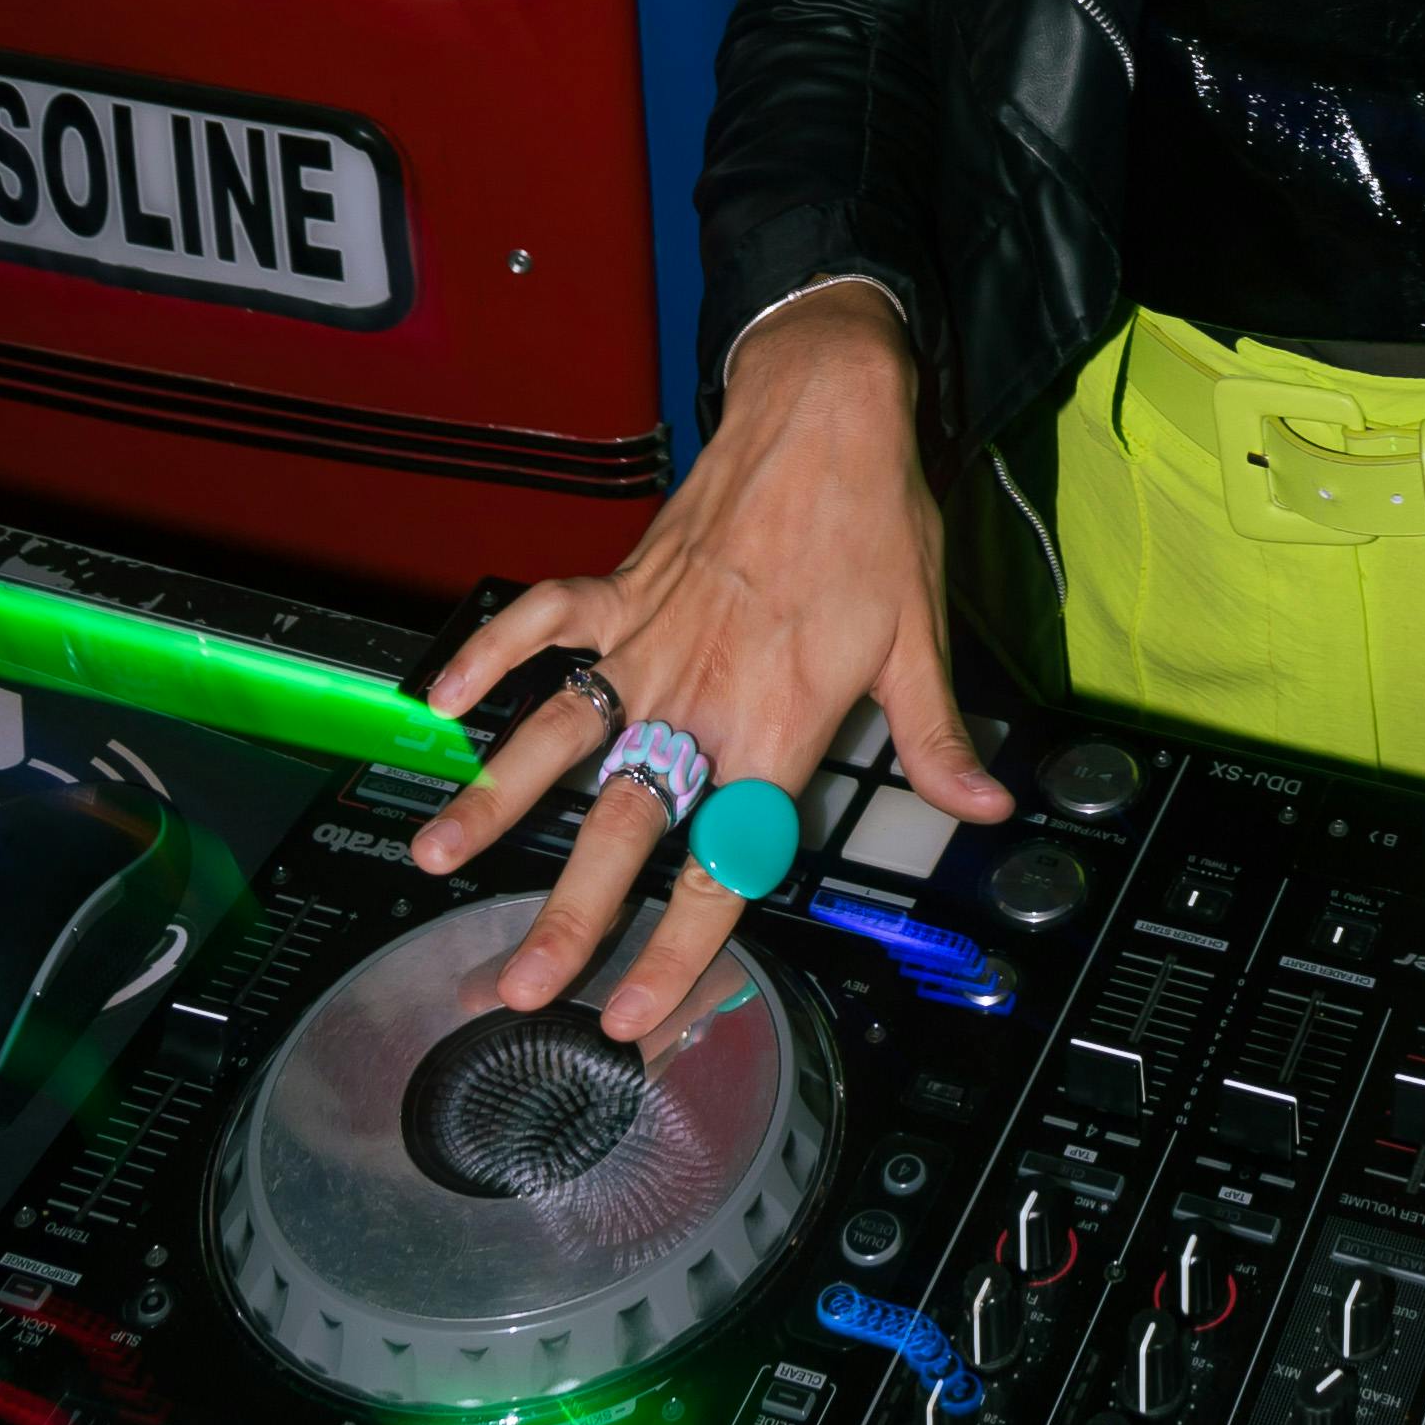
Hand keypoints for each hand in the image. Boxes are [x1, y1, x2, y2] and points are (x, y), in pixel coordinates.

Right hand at [405, 287, 1007, 1046]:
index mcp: (776, 725)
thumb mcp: (922, 638)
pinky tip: (441, 700)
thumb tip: (987, 809)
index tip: (631, 1014)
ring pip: (560, 736)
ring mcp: (649, 639)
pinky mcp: (621, 586)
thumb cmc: (876, 523)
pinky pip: (544, 623)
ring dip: (496, 800)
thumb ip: (937, 739)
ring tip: (438, 858)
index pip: (720, 867)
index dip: (675, 952)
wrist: (825, 411)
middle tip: (517, 984)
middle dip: (569, 915)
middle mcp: (700, 697)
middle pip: (625, 826)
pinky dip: (491, 656)